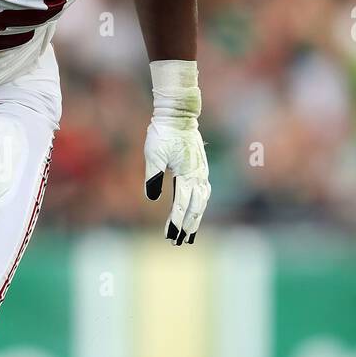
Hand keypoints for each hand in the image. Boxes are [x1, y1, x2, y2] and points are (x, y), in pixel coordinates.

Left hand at [144, 60, 209, 244]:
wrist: (178, 114)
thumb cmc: (163, 133)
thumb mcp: (152, 154)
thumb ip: (152, 177)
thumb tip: (152, 197)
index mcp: (187, 173)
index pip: (183, 204)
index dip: (177, 222)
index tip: (171, 236)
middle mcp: (198, 175)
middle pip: (196, 207)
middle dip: (188, 226)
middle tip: (180, 242)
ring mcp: (201, 171)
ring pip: (202, 200)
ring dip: (196, 218)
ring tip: (189, 233)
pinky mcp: (200, 168)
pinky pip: (204, 191)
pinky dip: (200, 205)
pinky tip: (195, 211)